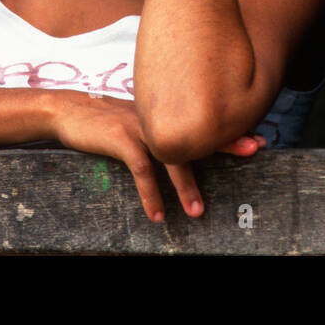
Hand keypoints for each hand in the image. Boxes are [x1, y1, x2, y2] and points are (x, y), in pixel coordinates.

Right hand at [48, 89, 264, 221]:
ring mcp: (140, 126)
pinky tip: (157, 214)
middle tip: (253, 149)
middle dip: (226, 142)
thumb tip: (182, 146)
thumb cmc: (104, 119)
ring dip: (186, 187)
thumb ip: (159, 127)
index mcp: (164, 112)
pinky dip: (150, 194)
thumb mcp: (136, 118)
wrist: (68, 109)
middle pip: (196, 130)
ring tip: (197, 212)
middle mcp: (157, 116)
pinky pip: (142, 170)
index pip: (201, 118)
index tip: (256, 136)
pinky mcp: (121, 139)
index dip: (228, 128)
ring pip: (172, 158)